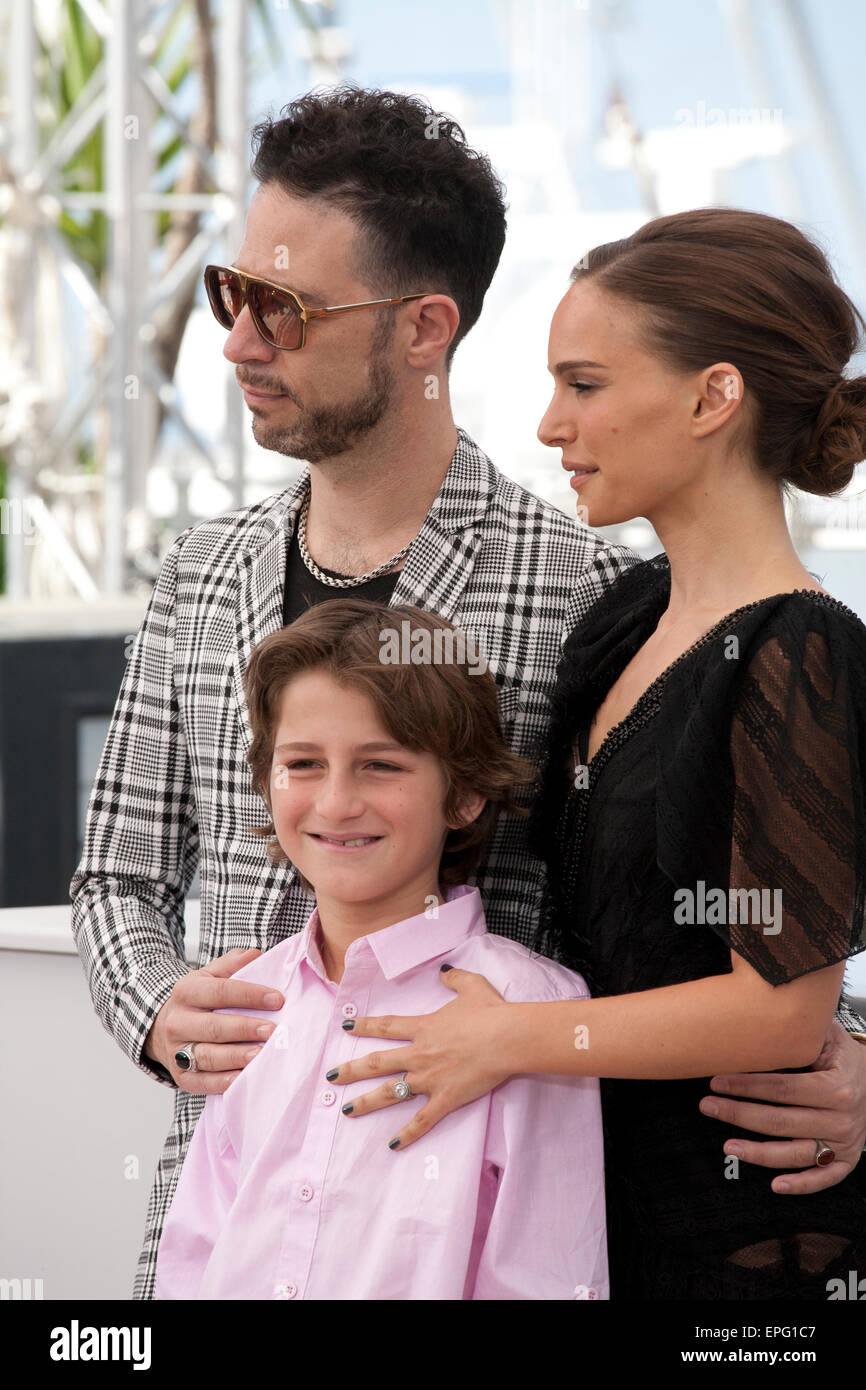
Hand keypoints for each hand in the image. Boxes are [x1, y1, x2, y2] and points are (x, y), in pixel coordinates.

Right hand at [143, 948, 283, 1092]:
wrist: (164, 1026)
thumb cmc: (199, 999)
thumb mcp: (210, 975)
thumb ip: (233, 964)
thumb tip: (256, 955)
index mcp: (186, 991)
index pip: (220, 991)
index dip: (250, 995)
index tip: (278, 999)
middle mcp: (178, 1022)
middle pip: (214, 1027)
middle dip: (245, 1029)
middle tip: (273, 1030)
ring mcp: (177, 1051)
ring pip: (208, 1056)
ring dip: (236, 1057)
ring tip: (261, 1056)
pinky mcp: (181, 1076)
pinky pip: (203, 1082)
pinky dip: (224, 1082)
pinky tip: (244, 1078)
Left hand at [324, 965, 510, 1149]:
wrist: (507, 1038)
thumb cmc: (491, 1012)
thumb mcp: (471, 986)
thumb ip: (454, 978)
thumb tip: (444, 970)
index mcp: (423, 1028)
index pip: (386, 1027)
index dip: (364, 1026)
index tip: (346, 1027)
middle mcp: (419, 1054)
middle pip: (377, 1062)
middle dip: (351, 1070)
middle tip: (330, 1078)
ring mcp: (430, 1078)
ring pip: (390, 1093)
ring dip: (366, 1102)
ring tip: (347, 1111)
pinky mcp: (446, 1099)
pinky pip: (422, 1120)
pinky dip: (407, 1134)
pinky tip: (392, 1145)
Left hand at [699, 1022, 865, 1192]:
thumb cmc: (843, 1057)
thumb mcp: (827, 1036)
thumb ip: (799, 1031)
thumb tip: (762, 1013)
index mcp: (836, 1087)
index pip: (782, 1089)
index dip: (747, 1086)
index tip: (717, 1081)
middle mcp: (841, 1118)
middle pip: (782, 1122)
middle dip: (739, 1114)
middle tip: (709, 1107)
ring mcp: (844, 1142)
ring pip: (796, 1154)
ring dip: (759, 1153)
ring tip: (728, 1146)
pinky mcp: (846, 1160)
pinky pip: (823, 1177)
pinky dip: (801, 1185)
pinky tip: (776, 1185)